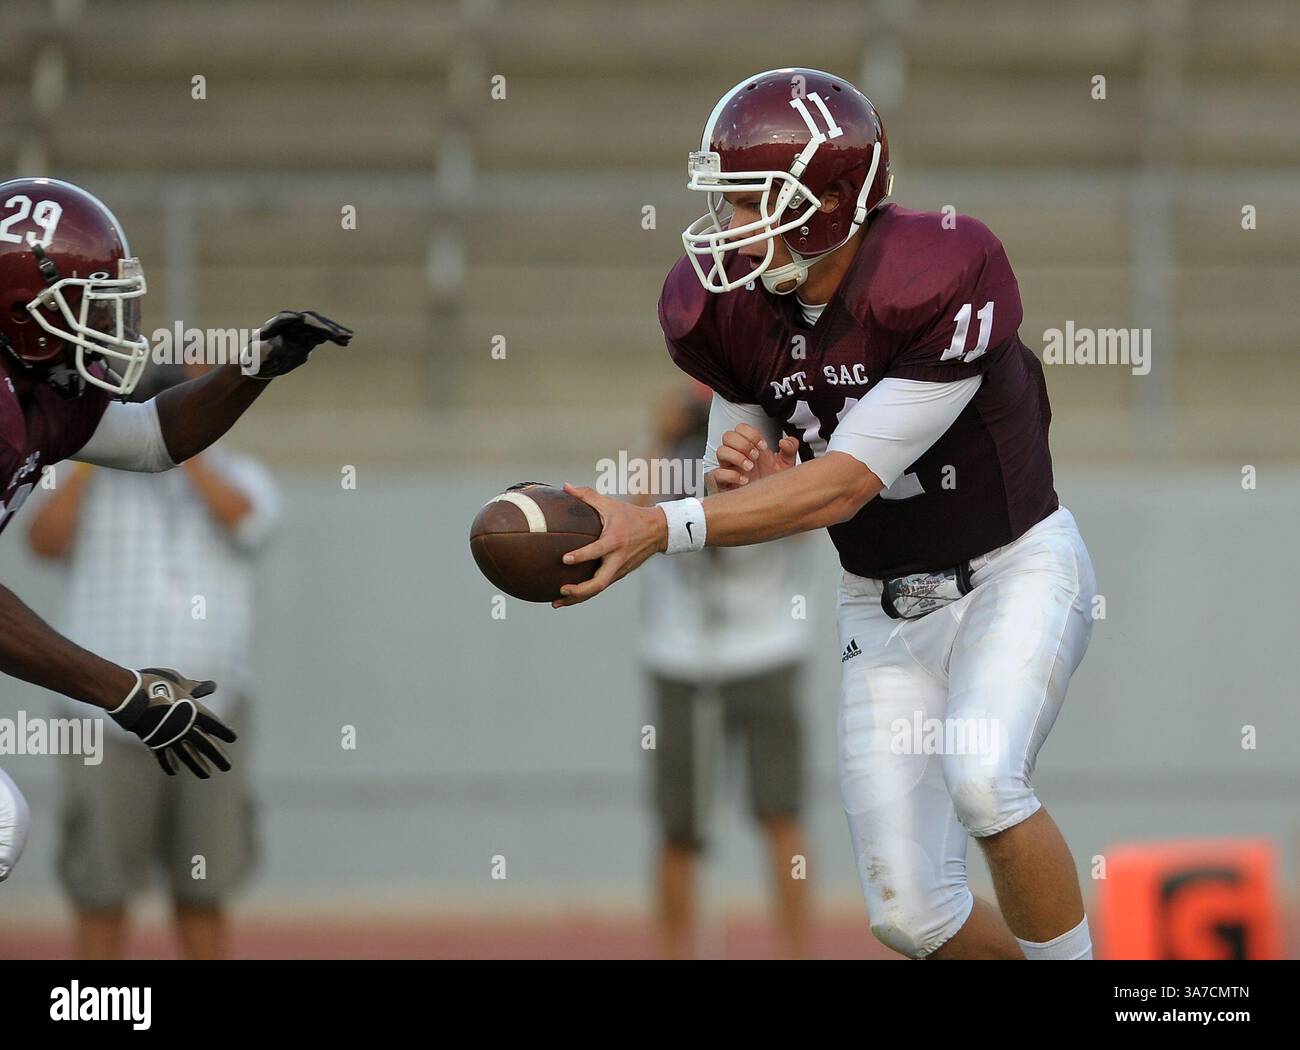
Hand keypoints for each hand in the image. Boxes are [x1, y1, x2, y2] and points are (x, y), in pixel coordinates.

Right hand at [109, 669, 236, 777]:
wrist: (130, 694)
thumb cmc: (156, 683)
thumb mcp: (179, 681)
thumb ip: (195, 687)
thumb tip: (210, 686)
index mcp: (194, 711)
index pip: (215, 724)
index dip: (224, 732)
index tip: (232, 738)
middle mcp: (185, 727)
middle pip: (205, 745)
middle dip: (217, 756)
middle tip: (227, 767)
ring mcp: (170, 737)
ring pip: (187, 756)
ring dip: (197, 766)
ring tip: (206, 775)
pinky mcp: (154, 742)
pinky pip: (163, 757)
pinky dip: (168, 764)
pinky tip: (174, 772)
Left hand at [242, 310, 352, 378]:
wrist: (263, 361)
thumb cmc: (256, 358)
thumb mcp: (255, 356)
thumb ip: (259, 351)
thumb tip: (259, 344)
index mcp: (276, 325)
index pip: (285, 319)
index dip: (296, 320)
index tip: (304, 320)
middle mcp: (291, 324)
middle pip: (309, 321)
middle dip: (323, 326)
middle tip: (335, 332)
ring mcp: (302, 329)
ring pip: (320, 327)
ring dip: (334, 331)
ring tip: (348, 337)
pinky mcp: (310, 337)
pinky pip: (324, 335)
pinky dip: (335, 338)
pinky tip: (346, 342)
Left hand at [552, 483, 667, 606]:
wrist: (658, 531)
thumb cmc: (631, 516)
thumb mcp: (610, 503)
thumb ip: (587, 495)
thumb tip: (565, 486)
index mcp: (615, 540)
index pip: (597, 551)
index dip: (581, 556)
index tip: (564, 559)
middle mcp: (617, 559)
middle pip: (599, 583)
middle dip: (579, 590)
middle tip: (561, 590)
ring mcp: (619, 570)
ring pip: (598, 589)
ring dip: (577, 598)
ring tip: (555, 602)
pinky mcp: (619, 574)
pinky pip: (600, 587)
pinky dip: (584, 594)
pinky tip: (568, 597)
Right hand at [712, 424, 799, 490]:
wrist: (770, 504)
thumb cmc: (773, 482)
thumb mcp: (786, 464)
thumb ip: (790, 449)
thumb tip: (785, 441)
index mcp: (749, 448)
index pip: (740, 429)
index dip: (751, 433)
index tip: (763, 445)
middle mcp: (737, 456)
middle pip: (728, 436)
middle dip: (743, 443)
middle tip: (756, 455)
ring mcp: (729, 469)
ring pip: (721, 451)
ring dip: (737, 456)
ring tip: (751, 467)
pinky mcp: (724, 484)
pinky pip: (717, 474)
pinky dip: (731, 475)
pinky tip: (745, 480)